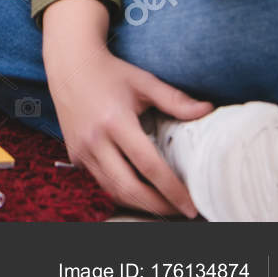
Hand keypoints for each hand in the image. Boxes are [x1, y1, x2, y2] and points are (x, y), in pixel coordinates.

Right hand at [42, 3, 212, 216]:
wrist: (69, 65)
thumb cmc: (109, 72)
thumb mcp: (144, 82)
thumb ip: (175, 99)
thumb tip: (208, 110)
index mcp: (115, 121)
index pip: (148, 166)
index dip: (172, 190)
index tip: (191, 205)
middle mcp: (95, 140)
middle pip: (129, 188)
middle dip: (158, 206)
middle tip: (182, 211)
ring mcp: (81, 150)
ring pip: (113, 190)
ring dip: (140, 203)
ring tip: (165, 205)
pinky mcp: (75, 155)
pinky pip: (101, 182)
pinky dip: (122, 192)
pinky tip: (141, 191)